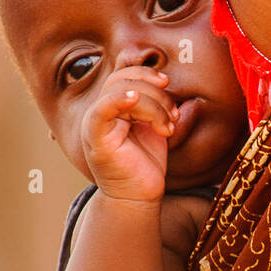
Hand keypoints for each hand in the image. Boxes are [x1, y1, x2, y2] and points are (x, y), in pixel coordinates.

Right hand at [80, 66, 177, 202]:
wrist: (137, 196)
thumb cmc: (145, 165)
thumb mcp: (156, 128)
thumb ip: (159, 105)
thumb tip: (174, 85)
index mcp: (113, 106)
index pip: (125, 75)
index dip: (146, 73)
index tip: (167, 84)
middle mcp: (101, 111)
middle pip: (124, 80)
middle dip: (155, 93)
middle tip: (173, 115)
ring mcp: (95, 122)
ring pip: (122, 92)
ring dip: (153, 106)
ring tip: (167, 127)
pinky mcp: (95, 137)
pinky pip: (102, 109)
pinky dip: (119, 99)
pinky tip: (134, 101)